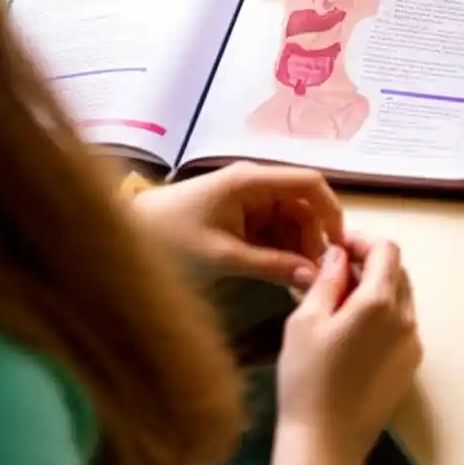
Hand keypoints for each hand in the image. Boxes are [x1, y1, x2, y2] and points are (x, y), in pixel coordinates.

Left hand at [131, 162, 342, 286]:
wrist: (123, 238)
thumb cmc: (168, 239)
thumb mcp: (223, 256)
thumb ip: (271, 266)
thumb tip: (314, 277)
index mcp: (252, 181)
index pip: (310, 183)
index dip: (332, 212)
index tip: (340, 247)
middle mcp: (255, 185)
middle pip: (304, 205)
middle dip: (315, 239)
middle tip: (319, 277)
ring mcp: (248, 201)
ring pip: (292, 222)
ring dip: (300, 249)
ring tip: (301, 283)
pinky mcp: (240, 217)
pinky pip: (274, 232)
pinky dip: (283, 252)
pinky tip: (285, 277)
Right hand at [276, 235, 421, 462]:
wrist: (327, 441)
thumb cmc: (308, 378)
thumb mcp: (306, 321)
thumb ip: (327, 280)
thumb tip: (339, 254)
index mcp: (381, 302)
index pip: (387, 250)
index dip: (363, 241)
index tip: (336, 248)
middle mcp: (406, 319)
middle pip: (398, 273)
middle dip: (369, 264)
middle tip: (333, 274)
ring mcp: (413, 344)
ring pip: (401, 300)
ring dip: (376, 291)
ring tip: (339, 304)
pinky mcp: (410, 366)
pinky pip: (401, 327)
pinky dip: (382, 317)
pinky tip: (352, 333)